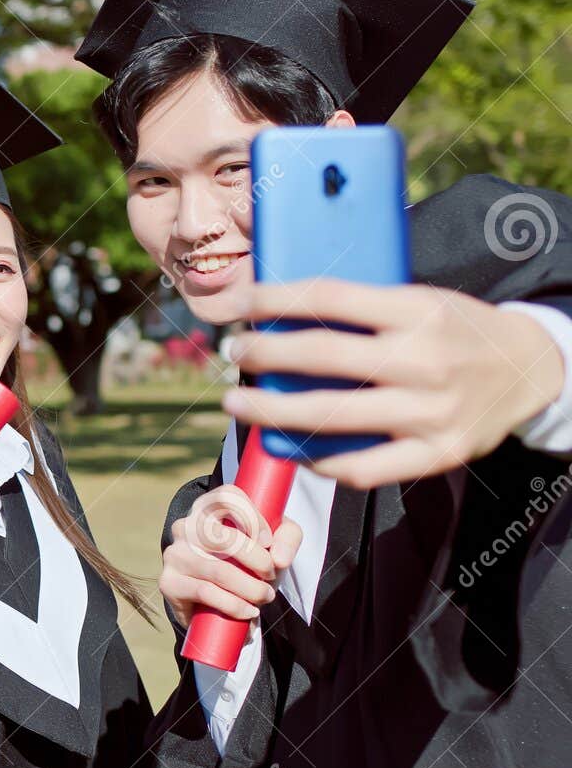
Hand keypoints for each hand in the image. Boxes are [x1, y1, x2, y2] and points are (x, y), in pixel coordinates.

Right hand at [161, 484, 301, 627]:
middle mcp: (186, 526)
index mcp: (208, 507)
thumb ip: (287, 538)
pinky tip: (249, 612)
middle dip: (257, 561)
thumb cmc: (245, 558)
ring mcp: (174, 553)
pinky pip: (205, 592)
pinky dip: (234, 605)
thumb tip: (278, 559)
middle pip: (223, 537)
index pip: (226, 496)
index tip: (269, 542)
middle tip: (271, 576)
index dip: (252, 517)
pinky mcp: (168, 582)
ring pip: (217, 570)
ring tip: (265, 597)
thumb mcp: (272, 541)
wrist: (212, 595)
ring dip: (250, 589)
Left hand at [224, 281, 563, 488]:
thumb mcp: (421, 299)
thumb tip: (277, 309)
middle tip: (233, 354)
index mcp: (419, 310)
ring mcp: (433, 412)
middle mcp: (426, 361)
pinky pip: (362, 468)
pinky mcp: (438, 454)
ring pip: (332, 417)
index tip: (236, 304)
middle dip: (264, 355)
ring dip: (271, 413)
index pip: (330, 298)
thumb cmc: (457, 329)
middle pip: (323, 356)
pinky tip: (291, 446)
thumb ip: (361, 307)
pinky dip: (317, 460)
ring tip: (238, 405)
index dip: (273, 300)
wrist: (533, 369)